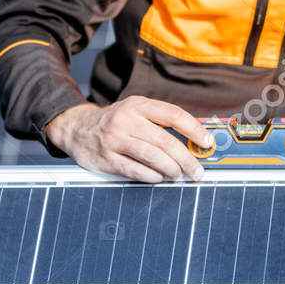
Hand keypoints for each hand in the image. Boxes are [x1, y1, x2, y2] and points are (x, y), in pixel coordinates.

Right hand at [44, 97, 213, 182]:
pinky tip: (160, 178)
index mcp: (138, 105)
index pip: (173, 115)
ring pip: (152, 156)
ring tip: (179, 174)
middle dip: (186, 158)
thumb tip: (194, 139)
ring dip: (171, 168)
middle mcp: (126, 120)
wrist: (77, 128)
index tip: (207, 142)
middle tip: (197, 170)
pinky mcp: (107, 158)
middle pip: (165, 141)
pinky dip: (152, 176)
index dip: (194, 129)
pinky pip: (135, 170)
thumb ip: (160, 122)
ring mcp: (115, 140)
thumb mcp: (135, 111)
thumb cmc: (114, 122)